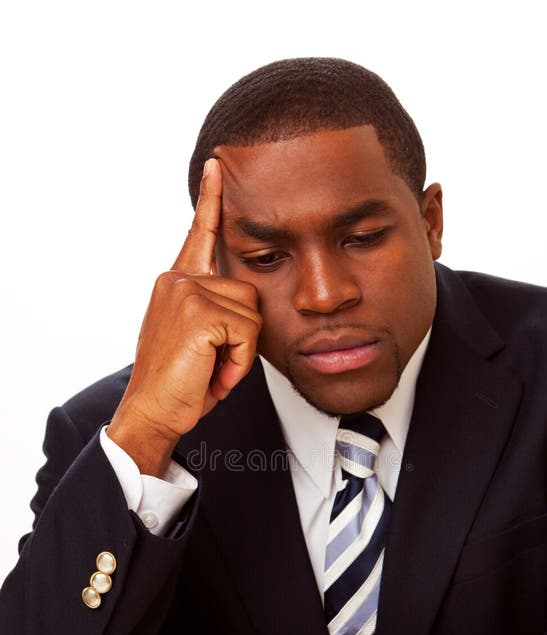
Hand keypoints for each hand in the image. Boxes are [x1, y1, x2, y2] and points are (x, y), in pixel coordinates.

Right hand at [107, 158, 261, 474]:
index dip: (209, 200)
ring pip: (251, 313)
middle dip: (242, 335)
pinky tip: (213, 372)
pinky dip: (239, 361)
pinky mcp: (198, 311)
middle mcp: (178, 280)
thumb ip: (214, 310)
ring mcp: (186, 292)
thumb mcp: (198, 339)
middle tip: (214, 363)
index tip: (216, 165)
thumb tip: (244, 301)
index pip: (198, 235)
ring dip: (240, 351)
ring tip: (210, 368)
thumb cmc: (178, 383)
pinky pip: (247, 332)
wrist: (152, 412)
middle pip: (248, 291)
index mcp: (177, 283)